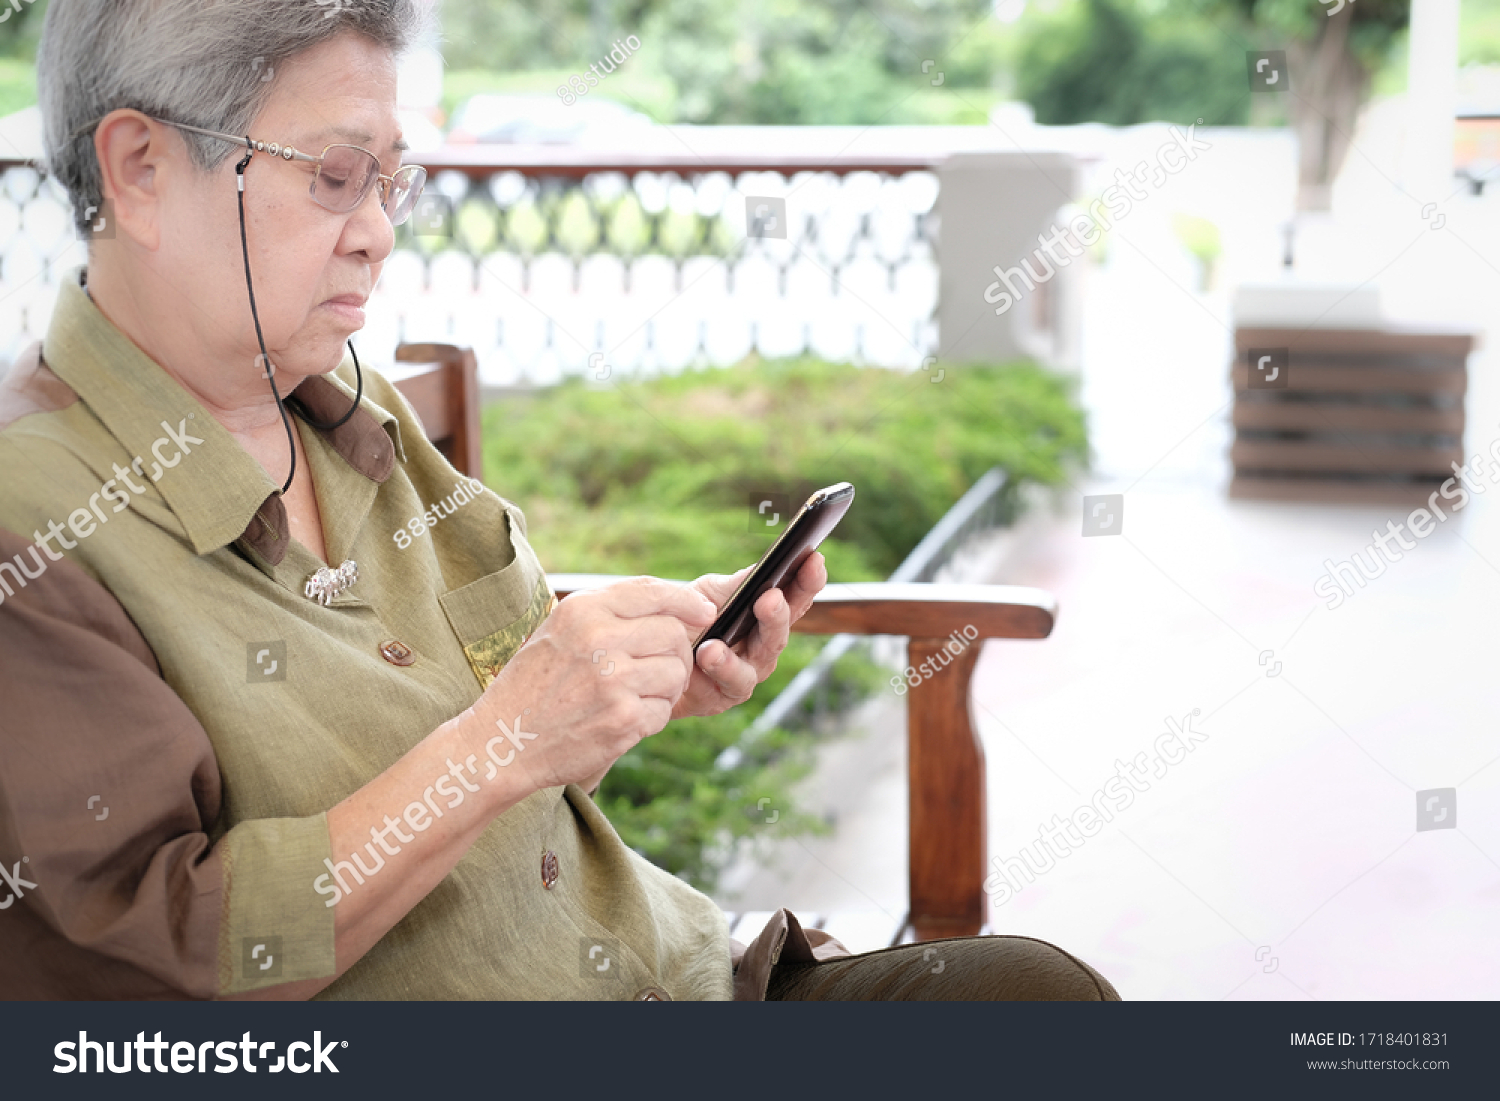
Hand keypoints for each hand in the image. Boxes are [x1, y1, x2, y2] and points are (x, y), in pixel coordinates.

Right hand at [467, 576, 717, 791]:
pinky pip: (665, 710)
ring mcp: (613, 682)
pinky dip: (652, 716)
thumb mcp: (559, 630)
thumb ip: (611, 612)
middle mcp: (599, 640)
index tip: (704, 611)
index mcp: (582, 611)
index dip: (687, 601)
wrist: (502, 741)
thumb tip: (681, 604)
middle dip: (676, 651)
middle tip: (657, 667)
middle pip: (674, 634)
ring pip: (676, 673)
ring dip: (666, 687)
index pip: (652, 591)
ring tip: (636, 694)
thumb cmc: (534, 683)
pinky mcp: (623, 720)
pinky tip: (625, 718)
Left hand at [670, 551, 827, 720]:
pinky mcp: (729, 693)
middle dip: (782, 608)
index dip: (808, 580)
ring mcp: (751, 670)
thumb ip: (734, 585)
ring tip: (756, 610)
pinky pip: (734, 680)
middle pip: (785, 625)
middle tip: (774, 595)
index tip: (815, 559)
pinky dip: (723, 664)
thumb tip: (760, 569)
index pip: (794, 597)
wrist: (653, 659)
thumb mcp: (707, 594)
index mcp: (765, 616)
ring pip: (765, 653)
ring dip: (762, 632)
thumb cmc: (687, 622)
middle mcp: (765, 644)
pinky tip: (710, 650)